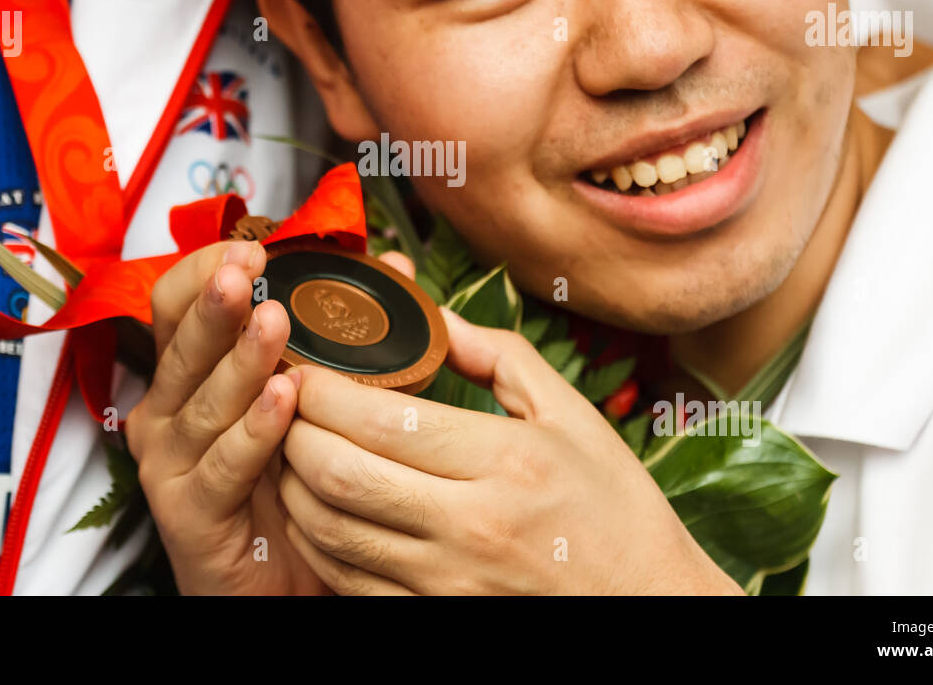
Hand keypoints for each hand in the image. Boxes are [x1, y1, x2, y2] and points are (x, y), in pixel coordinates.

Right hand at [127, 239, 325, 594]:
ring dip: (239, 362)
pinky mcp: (189, 514)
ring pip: (202, 403)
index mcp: (188, 372)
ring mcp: (172, 464)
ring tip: (276, 326)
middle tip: (250, 271)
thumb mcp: (310, 389)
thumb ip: (339, 324)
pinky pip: (222, 468)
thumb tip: (391, 264)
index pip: (173, 306)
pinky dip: (253, 434)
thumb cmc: (291, 472)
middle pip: (180, 346)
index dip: (204, 271)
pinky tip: (283, 402)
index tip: (252, 248)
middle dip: (217, 306)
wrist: (284, 572)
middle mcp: (167, 412)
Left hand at [277, 308, 741, 594]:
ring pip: (330, 530)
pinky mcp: (434, 617)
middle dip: (293, 431)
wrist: (648, 603)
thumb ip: (500, 357)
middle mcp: (470, 526)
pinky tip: (316, 505)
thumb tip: (435, 317)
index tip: (304, 367)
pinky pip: (346, 580)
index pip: (382, 419)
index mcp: (506, 461)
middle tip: (284, 401)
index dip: (323, 390)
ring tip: (291, 446)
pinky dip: (315, 538)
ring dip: (292, 484)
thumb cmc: (614, 508)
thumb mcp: (571, 416)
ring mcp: (447, 581)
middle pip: (340, 473)